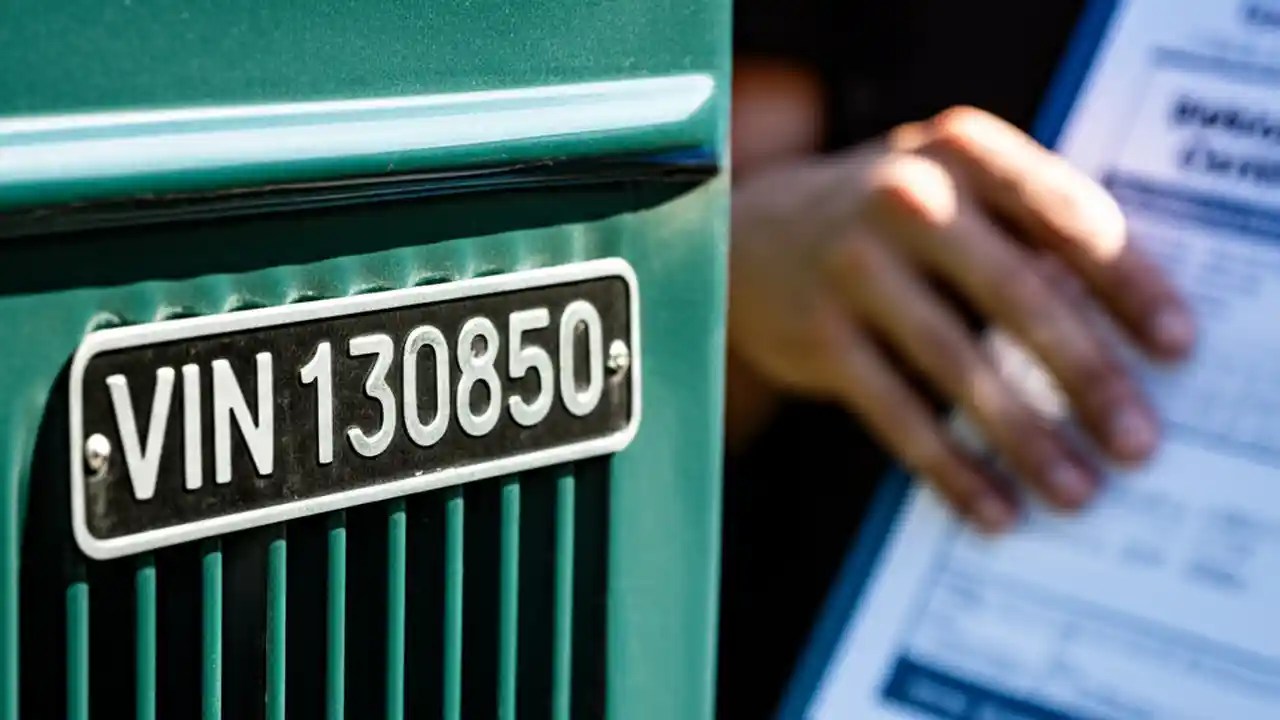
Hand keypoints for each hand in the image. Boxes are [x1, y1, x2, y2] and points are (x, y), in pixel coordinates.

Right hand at [728, 107, 1195, 531]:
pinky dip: (951, 469)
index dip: (1128, 284)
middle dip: (1087, 376)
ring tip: (1075, 491)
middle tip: (1136, 442)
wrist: (742, 231)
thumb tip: (1122, 335)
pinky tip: (993, 508)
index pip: (1065, 215)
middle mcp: (906, 197)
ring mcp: (854, 266)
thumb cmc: (883, 216)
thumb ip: (1027, 229)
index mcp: (963, 150)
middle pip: (1018, 293)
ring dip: (1025, 437)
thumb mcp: (952, 185)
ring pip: (957, 364)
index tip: (1174, 346)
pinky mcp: (818, 335)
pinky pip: (898, 415)